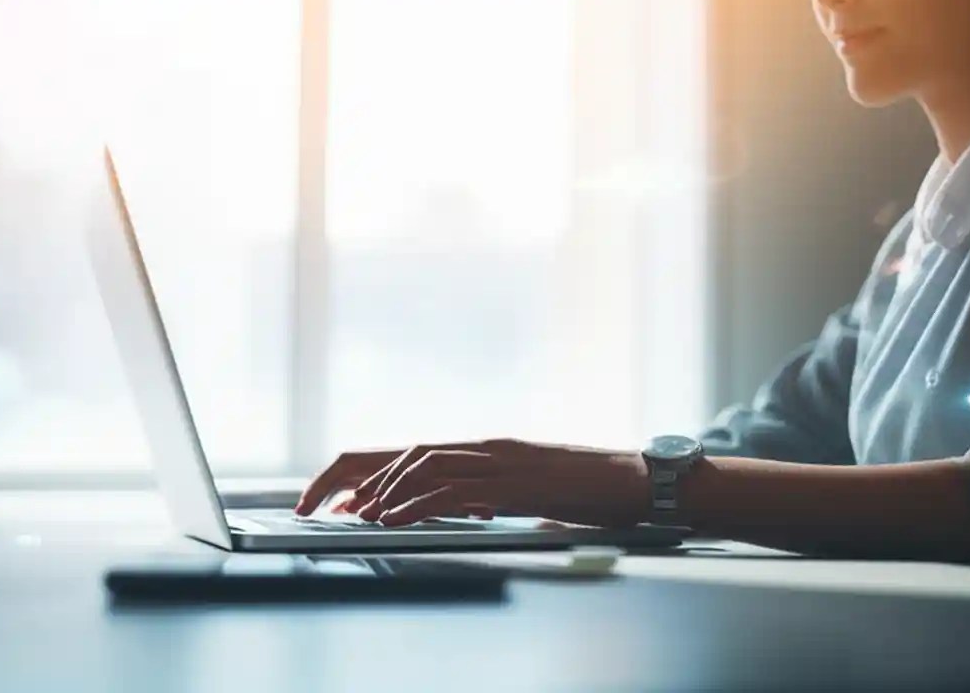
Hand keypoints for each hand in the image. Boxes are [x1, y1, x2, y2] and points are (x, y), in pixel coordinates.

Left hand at [300, 439, 649, 527]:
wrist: (635, 483)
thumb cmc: (588, 491)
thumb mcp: (530, 493)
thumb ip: (496, 495)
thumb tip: (468, 510)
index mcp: (490, 450)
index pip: (421, 452)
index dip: (377, 470)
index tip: (345, 496)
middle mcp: (490, 449)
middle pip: (412, 453)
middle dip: (366, 477)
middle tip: (334, 504)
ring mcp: (502, 463)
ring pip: (427, 465)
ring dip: (387, 490)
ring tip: (361, 514)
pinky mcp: (516, 484)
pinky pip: (455, 492)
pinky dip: (418, 504)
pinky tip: (396, 519)